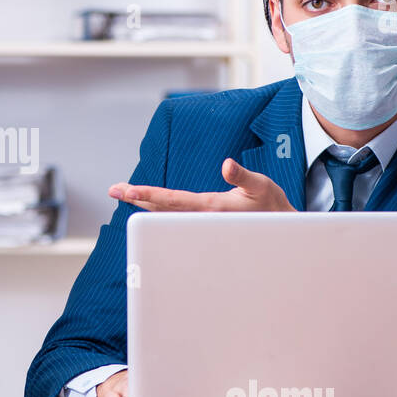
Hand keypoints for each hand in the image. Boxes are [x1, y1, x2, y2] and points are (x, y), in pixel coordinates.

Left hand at [108, 158, 295, 212]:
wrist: (282, 231)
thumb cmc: (272, 207)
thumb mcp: (262, 185)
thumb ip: (242, 175)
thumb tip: (226, 165)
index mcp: (212, 208)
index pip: (173, 200)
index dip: (149, 195)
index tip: (129, 191)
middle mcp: (202, 217)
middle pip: (162, 208)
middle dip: (137, 198)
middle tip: (114, 190)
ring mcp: (201, 222)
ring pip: (166, 213)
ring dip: (144, 202)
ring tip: (123, 193)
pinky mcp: (204, 222)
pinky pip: (175, 216)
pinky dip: (158, 208)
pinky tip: (147, 204)